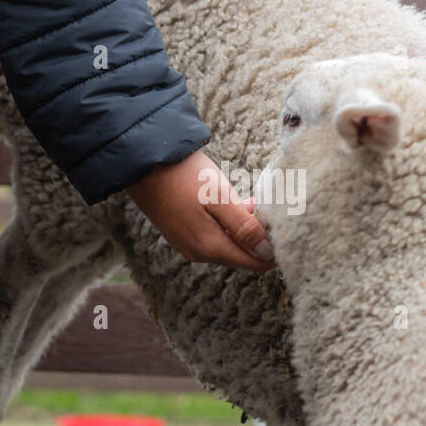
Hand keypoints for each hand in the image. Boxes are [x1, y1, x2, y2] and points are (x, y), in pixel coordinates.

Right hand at [126, 150, 274, 272]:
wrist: (141, 161)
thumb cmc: (183, 175)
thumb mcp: (219, 197)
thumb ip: (243, 227)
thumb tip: (267, 252)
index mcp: (210, 247)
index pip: (255, 263)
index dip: (275, 249)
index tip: (284, 226)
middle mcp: (198, 253)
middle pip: (242, 256)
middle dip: (260, 238)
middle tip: (269, 209)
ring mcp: (187, 244)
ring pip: (228, 245)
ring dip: (244, 230)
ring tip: (250, 203)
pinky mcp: (181, 233)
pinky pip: (214, 237)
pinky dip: (228, 226)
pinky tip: (231, 205)